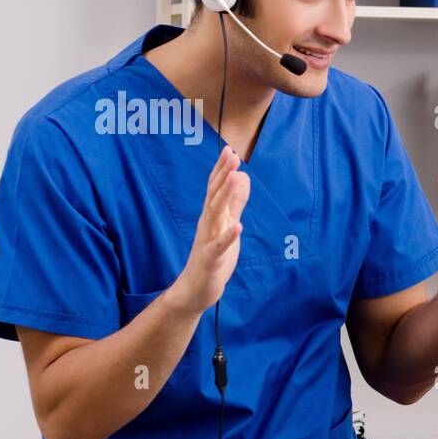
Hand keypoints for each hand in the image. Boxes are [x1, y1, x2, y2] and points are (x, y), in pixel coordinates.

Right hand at [171, 146, 250, 314]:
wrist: (195, 289)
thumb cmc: (213, 256)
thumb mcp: (227, 224)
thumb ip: (235, 202)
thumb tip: (242, 177)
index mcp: (212, 216)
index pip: (215, 188)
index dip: (222, 169)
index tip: (229, 149)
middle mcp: (207, 224)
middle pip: (214, 195)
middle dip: (222, 175)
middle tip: (231, 154)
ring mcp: (207, 241)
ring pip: (215, 215)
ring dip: (224, 196)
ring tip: (234, 178)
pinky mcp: (210, 259)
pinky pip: (219, 246)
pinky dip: (228, 236)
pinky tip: (238, 225)